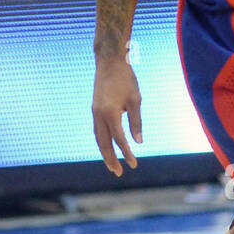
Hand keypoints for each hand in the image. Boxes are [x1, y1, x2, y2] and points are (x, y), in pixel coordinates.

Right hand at [91, 56, 141, 175]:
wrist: (109, 61)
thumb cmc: (126, 79)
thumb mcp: (135, 100)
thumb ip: (136, 122)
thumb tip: (138, 141)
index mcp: (110, 114)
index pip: (119, 139)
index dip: (127, 153)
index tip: (134, 164)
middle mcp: (99, 115)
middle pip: (103, 143)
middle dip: (110, 159)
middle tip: (118, 173)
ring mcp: (94, 112)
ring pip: (97, 138)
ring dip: (104, 152)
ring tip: (111, 164)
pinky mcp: (95, 108)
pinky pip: (96, 129)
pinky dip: (101, 141)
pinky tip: (107, 146)